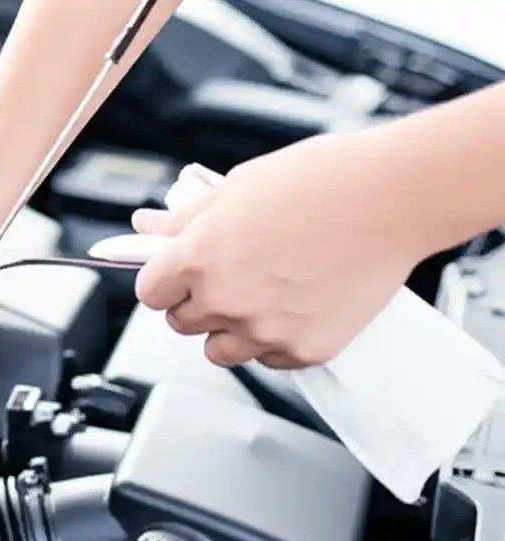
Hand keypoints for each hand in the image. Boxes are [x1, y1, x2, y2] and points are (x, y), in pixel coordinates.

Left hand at [132, 132, 441, 368]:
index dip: (163, 280)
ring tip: (262, 292)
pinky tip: (296, 304)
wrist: (394, 197)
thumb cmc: (323, 181)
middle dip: (197, 300)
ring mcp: (264, 331)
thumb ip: (186, 218)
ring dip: (230, 329)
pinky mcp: (305, 349)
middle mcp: (224, 300)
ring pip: (219, 350)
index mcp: (197, 258)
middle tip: (231, 273)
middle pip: (181, 323)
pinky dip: (277, 339)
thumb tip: (146, 229)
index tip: (177, 273)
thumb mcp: (238, 187)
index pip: (149, 292)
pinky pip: (270, 359)